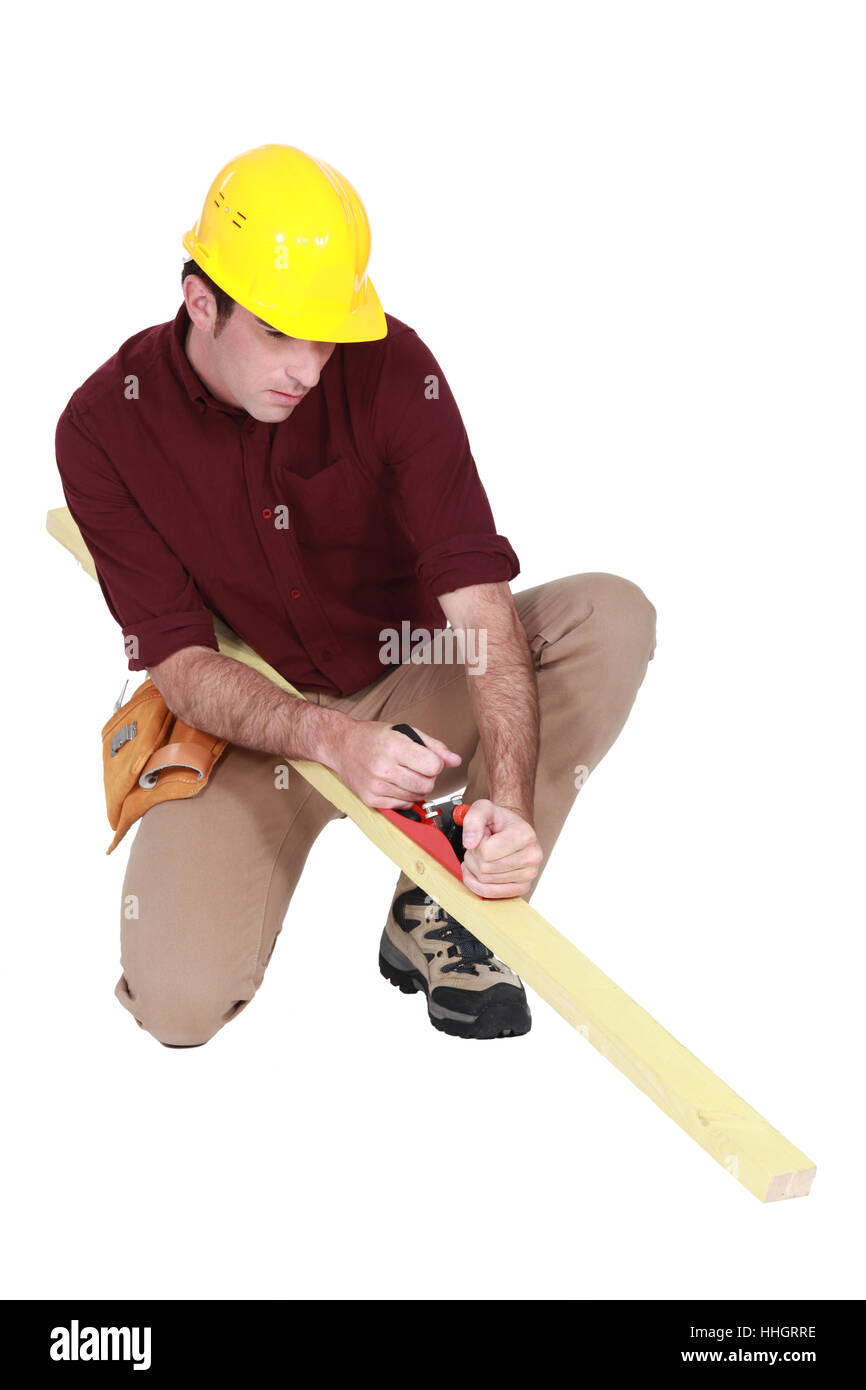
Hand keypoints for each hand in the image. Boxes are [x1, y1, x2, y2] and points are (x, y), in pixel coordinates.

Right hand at [331, 718, 461, 808]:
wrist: (341, 745)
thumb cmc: (373, 737)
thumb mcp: (405, 732)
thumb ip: (434, 746)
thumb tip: (456, 760)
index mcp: (394, 746)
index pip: (433, 766)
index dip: (435, 764)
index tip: (427, 760)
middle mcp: (384, 767)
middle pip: (427, 785)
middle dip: (427, 778)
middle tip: (416, 769)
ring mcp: (376, 785)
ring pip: (415, 798)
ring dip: (416, 789)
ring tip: (404, 775)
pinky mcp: (370, 799)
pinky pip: (401, 806)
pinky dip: (403, 798)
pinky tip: (395, 784)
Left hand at [459, 799, 542, 898]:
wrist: (513, 829)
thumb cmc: (499, 821)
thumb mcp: (483, 809)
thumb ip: (473, 820)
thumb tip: (469, 842)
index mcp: (525, 835)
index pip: (486, 852)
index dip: (476, 845)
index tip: (482, 837)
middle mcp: (532, 856)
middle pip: (484, 869)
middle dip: (473, 858)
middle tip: (479, 848)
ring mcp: (529, 874)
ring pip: (485, 882)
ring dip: (475, 870)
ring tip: (483, 857)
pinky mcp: (522, 888)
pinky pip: (491, 894)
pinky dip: (478, 885)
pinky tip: (479, 872)